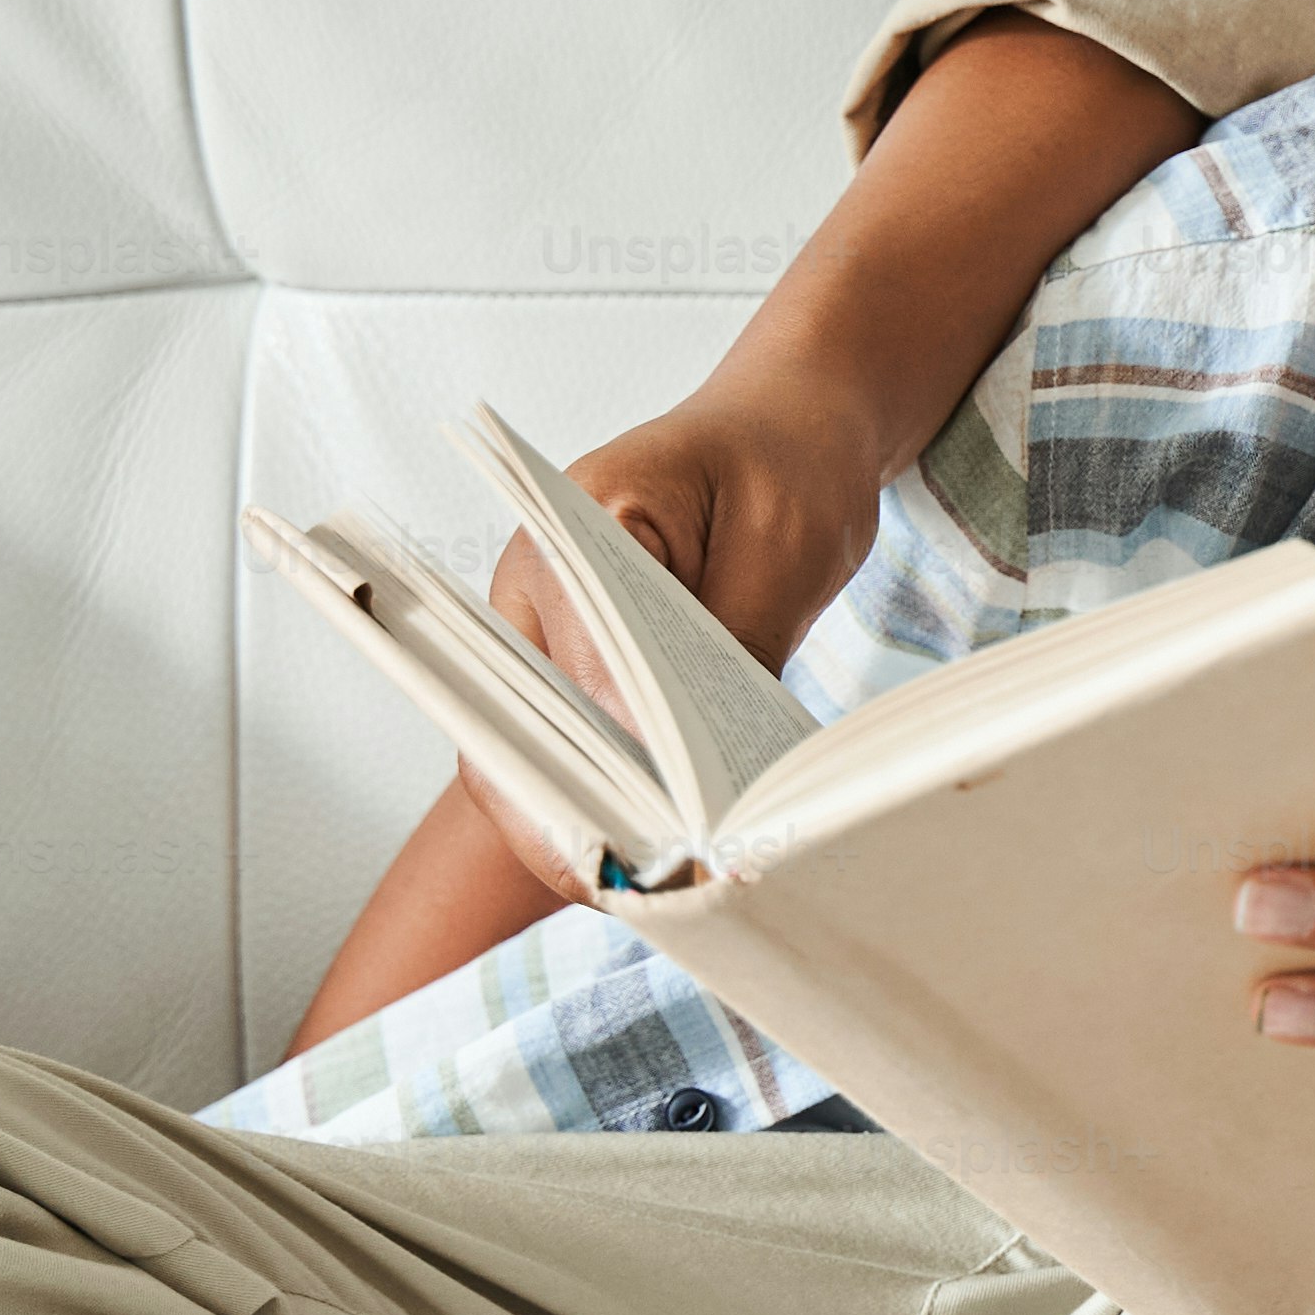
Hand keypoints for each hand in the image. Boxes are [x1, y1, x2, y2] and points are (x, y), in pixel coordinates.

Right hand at [432, 394, 888, 899]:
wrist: (793, 430)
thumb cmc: (783, 463)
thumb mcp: (777, 546)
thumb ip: (727, 641)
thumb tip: (684, 767)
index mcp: (560, 542)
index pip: (545, 680)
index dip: (582, 777)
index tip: (640, 841)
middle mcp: (536, 598)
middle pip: (521, 743)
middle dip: (585, 825)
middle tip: (669, 885)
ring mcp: (558, 643)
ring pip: (550, 766)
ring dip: (615, 825)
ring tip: (693, 878)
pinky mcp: (598, 678)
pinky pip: (599, 757)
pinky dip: (645, 804)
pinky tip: (705, 842)